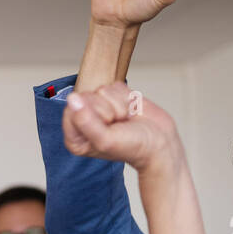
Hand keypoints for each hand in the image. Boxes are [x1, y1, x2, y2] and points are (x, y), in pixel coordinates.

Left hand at [63, 82, 179, 173]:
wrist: (160, 143)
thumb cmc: (133, 147)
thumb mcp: (106, 140)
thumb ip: (86, 121)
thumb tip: (72, 99)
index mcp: (76, 136)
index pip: (72, 109)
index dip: (92, 113)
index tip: (106, 126)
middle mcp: (85, 120)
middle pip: (88, 96)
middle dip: (108, 109)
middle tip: (118, 124)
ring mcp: (101, 107)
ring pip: (104, 90)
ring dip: (120, 105)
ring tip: (126, 120)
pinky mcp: (115, 97)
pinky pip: (117, 86)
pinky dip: (128, 98)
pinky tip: (131, 112)